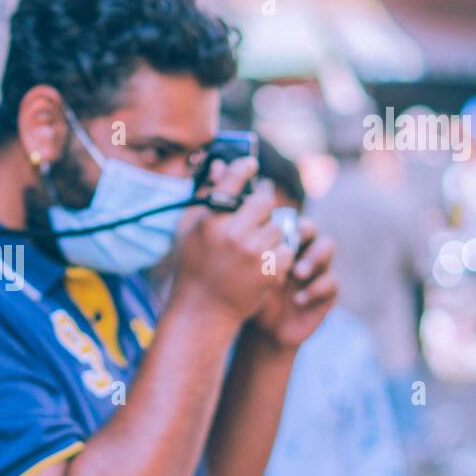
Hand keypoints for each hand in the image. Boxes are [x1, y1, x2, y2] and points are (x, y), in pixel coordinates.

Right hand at [172, 157, 293, 324]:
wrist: (204, 310)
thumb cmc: (193, 266)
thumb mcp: (189, 229)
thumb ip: (204, 195)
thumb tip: (220, 165)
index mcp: (211, 221)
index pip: (234, 180)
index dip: (244, 168)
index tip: (251, 164)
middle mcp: (234, 234)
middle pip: (264, 202)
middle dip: (261, 207)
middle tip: (256, 213)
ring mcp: (255, 253)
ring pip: (278, 227)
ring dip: (270, 233)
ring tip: (254, 246)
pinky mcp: (271, 270)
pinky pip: (286, 249)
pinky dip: (278, 254)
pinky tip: (262, 263)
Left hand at [249, 217, 336, 348]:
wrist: (264, 329)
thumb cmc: (252, 297)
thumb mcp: (244, 274)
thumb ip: (243, 253)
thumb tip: (228, 228)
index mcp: (283, 244)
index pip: (289, 220)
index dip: (288, 220)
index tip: (276, 228)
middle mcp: (302, 251)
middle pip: (313, 228)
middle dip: (306, 231)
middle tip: (295, 240)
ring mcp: (318, 269)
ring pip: (327, 247)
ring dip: (314, 258)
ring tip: (297, 273)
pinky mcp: (328, 291)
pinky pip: (332, 282)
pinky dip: (317, 289)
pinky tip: (298, 300)